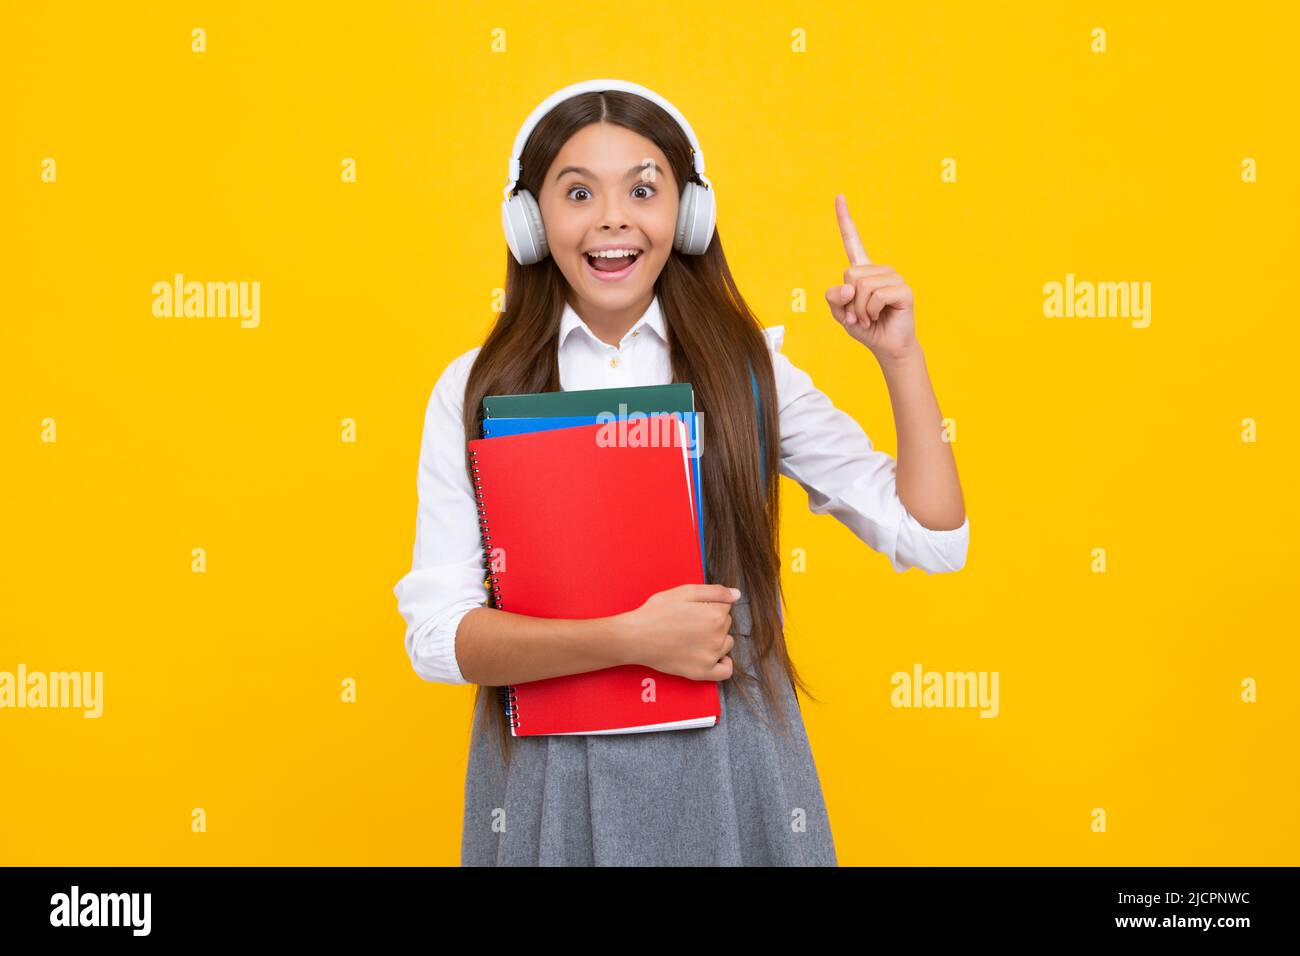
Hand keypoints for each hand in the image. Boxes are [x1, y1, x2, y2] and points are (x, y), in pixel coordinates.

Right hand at [616, 584, 738, 681]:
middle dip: (713, 620)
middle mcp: (718, 636)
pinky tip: (713, 656)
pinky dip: (724, 663)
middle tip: (689, 621)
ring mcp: (712, 656)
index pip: (726, 606)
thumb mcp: (684, 592)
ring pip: (726, 643)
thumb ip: (714, 592)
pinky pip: (726, 670)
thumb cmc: (656, 612)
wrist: (635, 638)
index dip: (709, 604)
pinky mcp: (703, 672)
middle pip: (726, 624)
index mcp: (715, 614)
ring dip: (716, 639)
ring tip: (693, 637)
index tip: (693, 608)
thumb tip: (736, 595)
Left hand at [825, 193, 918, 362]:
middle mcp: (879, 270)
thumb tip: (850, 286)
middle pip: (850, 274)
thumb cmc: (865, 327)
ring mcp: (893, 277)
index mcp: (863, 271)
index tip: (839, 196)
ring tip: (870, 317)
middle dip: (849, 301)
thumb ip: (834, 298)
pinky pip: (876, 296)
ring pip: (862, 287)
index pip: (853, 241)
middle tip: (859, 315)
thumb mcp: (840, 314)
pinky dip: (871, 311)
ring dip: (860, 309)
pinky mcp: (904, 289)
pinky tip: (880, 316)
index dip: (845, 219)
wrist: (887, 346)